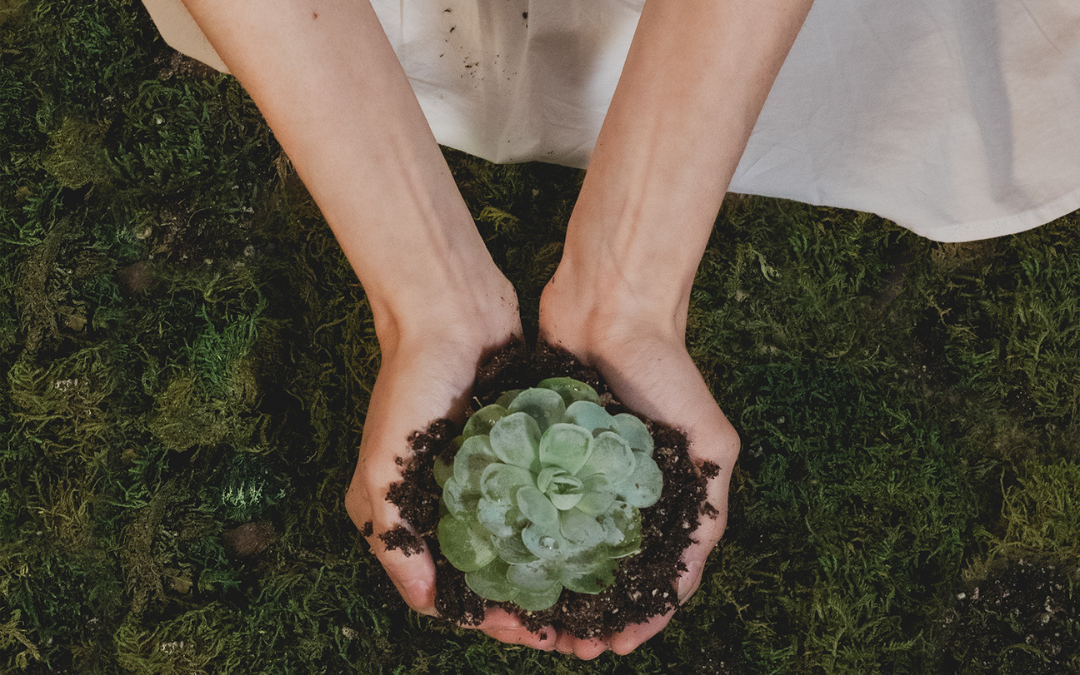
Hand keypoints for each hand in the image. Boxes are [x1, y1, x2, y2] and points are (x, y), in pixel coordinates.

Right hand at [344, 284, 555, 650]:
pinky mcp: (515, 449)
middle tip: (566, 621)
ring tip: (585, 593)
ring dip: (545, 570)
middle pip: (486, 569)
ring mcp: (482, 475)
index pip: (445, 585)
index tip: (523, 630)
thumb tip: (429, 604)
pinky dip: (559, 522)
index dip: (482, 616)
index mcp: (404, 511)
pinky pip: (540, 496)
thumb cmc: (410, 385)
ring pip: (519, 539)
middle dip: (522, 602)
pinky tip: (592, 542)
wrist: (450, 310)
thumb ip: (396, 538)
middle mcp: (442, 499)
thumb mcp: (384, 467)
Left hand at [537, 266, 739, 658]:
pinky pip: (532, 504)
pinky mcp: (546, 453)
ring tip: (534, 620)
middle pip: (606, 571)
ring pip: (565, 547)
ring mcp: (583, 475)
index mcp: (669, 499)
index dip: (641, 616)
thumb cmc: (668, 373)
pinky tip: (509, 567)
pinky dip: (525, 540)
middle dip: (589, 614)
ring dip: (554, 588)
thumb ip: (709, 504)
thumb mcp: (710, 441)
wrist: (612, 308)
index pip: (656, 576)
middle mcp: (624, 493)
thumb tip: (688, 575)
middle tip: (564, 645)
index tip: (614, 645)